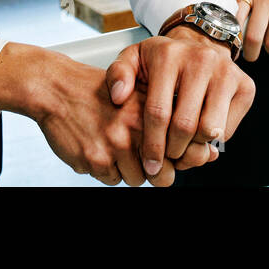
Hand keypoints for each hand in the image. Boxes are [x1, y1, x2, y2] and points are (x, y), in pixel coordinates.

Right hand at [35, 56, 195, 185]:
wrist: (57, 87)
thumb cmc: (101, 92)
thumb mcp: (141, 96)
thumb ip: (174, 120)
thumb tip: (212, 154)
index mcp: (153, 109)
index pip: (184, 151)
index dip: (179, 158)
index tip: (170, 153)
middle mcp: (138, 127)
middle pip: (164, 175)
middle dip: (156, 171)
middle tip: (140, 154)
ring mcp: (116, 145)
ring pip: (137, 180)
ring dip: (128, 169)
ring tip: (114, 144)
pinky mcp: (96, 159)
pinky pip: (112, 181)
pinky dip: (106, 170)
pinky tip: (98, 146)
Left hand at [105, 27, 254, 177]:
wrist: (200, 44)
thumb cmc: (164, 60)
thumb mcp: (134, 59)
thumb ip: (118, 74)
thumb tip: (118, 96)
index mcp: (168, 55)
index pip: (158, 111)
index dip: (153, 144)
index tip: (149, 163)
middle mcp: (200, 60)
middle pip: (185, 125)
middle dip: (173, 150)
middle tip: (167, 158)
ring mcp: (226, 72)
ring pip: (209, 130)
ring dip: (194, 148)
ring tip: (182, 148)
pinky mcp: (245, 86)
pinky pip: (227, 130)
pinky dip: (212, 142)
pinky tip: (198, 136)